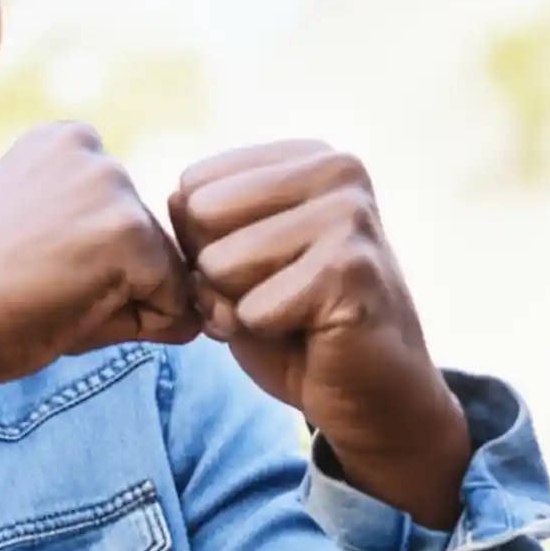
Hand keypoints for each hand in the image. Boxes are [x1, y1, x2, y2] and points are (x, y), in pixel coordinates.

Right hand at [0, 122, 200, 387]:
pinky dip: (136, 327)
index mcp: (67, 142)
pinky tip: (71, 308)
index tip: (30, 266)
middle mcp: (95, 149)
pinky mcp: (131, 235)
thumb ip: (124, 253)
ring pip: (168, 275)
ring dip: (125, 306)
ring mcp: (114, 188)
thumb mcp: (52, 247)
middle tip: (40, 287)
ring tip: (54, 296)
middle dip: (117, 288)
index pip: (129, 222)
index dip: (94, 269)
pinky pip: (174, 304)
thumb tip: (212, 308)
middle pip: (155, 245)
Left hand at [169, 140, 469, 526]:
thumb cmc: (297, 324)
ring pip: (220, 262)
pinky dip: (267, 335)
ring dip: (240, 308)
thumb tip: (177, 202)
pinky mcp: (351, 271)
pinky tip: (311, 336)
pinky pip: (252, 309)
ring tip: (290, 316)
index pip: (194, 184)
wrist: (372, 395)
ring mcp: (349, 216)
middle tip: (273, 298)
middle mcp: (337, 170)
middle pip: (201, 215)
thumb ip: (203, 222)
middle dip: (217, 274)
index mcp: (310, 155)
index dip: (205, 243)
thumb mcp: (237, 258)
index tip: (258, 270)